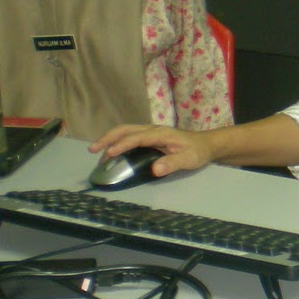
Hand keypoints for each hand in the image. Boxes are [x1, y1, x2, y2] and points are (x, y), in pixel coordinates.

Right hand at [90, 124, 213, 177]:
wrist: (206, 144)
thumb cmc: (197, 152)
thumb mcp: (188, 159)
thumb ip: (172, 163)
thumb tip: (155, 169)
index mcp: (160, 133)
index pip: (137, 137)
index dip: (122, 144)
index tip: (109, 154)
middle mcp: (152, 130)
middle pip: (125, 129)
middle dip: (108, 138)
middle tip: (92, 149)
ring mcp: (150, 132)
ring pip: (125, 131)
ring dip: (110, 139)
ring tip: (96, 152)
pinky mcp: (149, 137)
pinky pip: (129, 136)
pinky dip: (117, 142)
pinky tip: (111, 153)